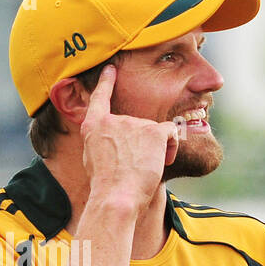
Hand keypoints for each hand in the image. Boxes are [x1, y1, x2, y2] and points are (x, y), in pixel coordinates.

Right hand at [80, 65, 179, 203]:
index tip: (111, 69)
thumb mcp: (92, 160)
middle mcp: (113, 120)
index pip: (100, 98)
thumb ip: (101, 142)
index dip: (106, 82)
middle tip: (137, 168)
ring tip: (146, 170)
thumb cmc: (106, 186)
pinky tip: (164, 160)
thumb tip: (110, 142)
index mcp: (93, 126)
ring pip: (155, 132)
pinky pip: (171, 132)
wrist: (116, 196)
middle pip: (137, 126)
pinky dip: (172, 146)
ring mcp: (134, 123)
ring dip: (157, 150)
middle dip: (142, 145)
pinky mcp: (153, 130)